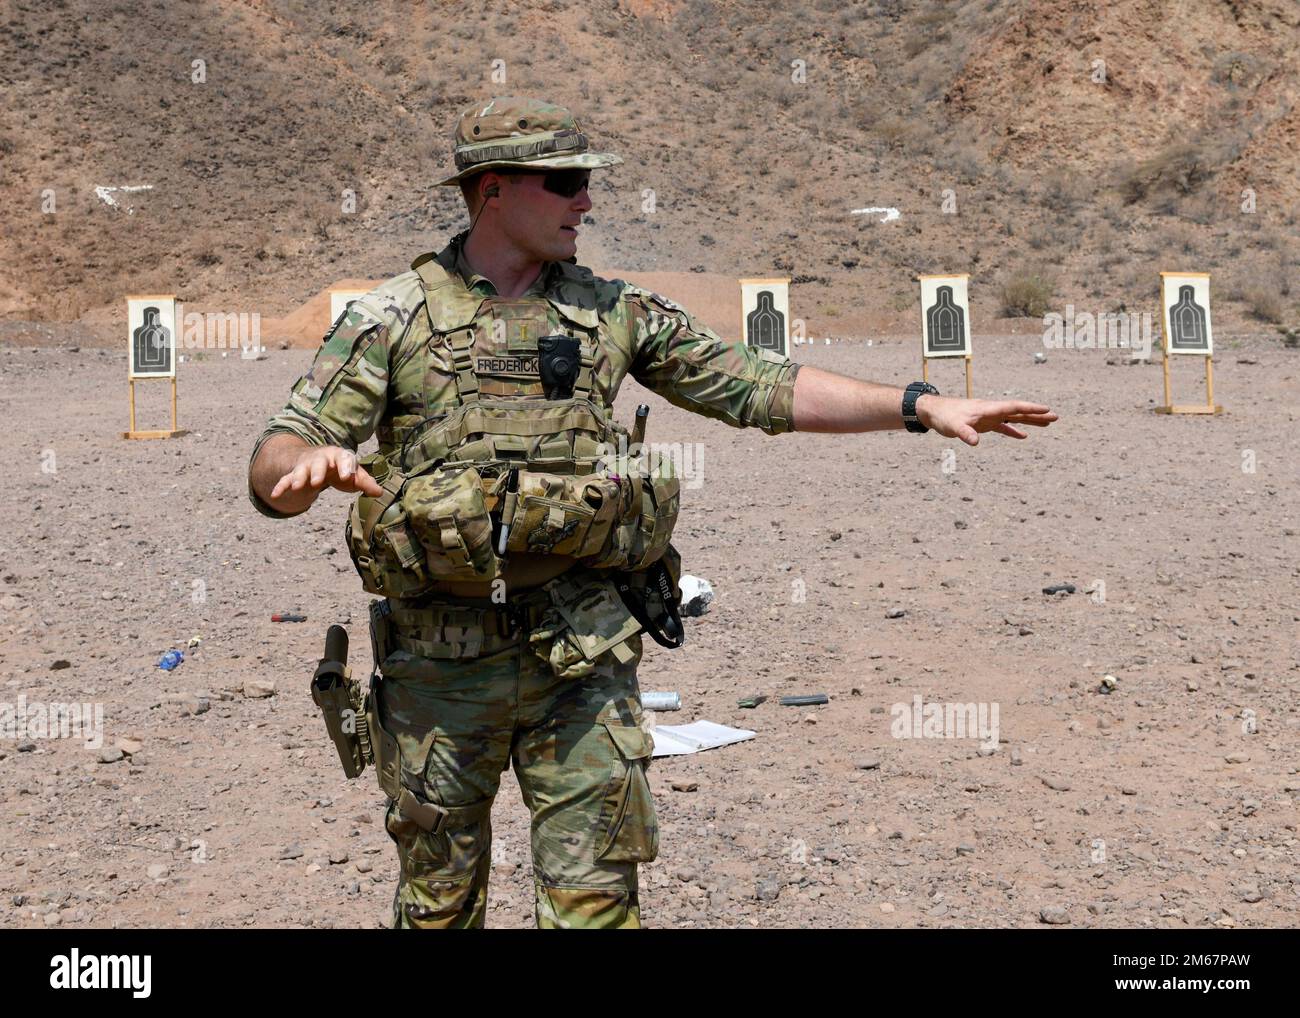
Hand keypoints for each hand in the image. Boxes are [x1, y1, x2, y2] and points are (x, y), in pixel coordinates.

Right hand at [269, 445, 383, 501]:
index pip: (344, 459)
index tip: (346, 477)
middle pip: (319, 463)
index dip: (345, 467)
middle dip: (318, 471)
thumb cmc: (341, 468)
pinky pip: (286, 479)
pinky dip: (281, 486)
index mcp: (339, 456)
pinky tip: (275, 495)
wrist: (320, 459)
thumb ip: (365, 482)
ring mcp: (306, 466)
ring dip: (299, 477)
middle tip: (317, 482)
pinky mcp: (295, 474)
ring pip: (301, 470)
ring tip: (296, 487)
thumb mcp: (353, 474)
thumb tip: (380, 492)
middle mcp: (322, 459)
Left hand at [916, 394, 1057, 445]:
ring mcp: (989, 417)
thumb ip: (965, 434)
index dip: (1030, 408)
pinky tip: (1023, 436)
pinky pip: (1003, 427)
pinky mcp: (983, 423)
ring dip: (1030, 421)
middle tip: (1056, 417)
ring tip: (1048, 423)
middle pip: (1019, 412)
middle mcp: (991, 411)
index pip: (1014, 407)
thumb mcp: (953, 427)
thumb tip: (975, 442)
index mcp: (988, 408)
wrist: (933, 411)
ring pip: (1014, 418)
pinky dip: (1013, 431)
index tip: (1046, 409)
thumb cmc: (944, 416)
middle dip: (1037, 414)